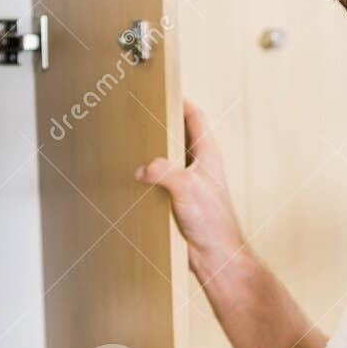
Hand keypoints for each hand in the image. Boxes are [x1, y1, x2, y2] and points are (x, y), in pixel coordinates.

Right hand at [136, 100, 243, 272]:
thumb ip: (165, 172)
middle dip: (159, 124)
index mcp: (208, 154)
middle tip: (138, 115)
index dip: (179, 100)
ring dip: (152, 152)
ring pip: (167, 158)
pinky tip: (132, 179)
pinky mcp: (178, 200)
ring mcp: (189, 182)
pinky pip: (160, 180)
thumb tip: (144, 168)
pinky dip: (147, 176)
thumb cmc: (213, 224)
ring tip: (130, 144)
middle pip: (178, 134)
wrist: (216, 257)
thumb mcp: (187, 189)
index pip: (195, 116)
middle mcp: (199, 165)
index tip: (160, 89)